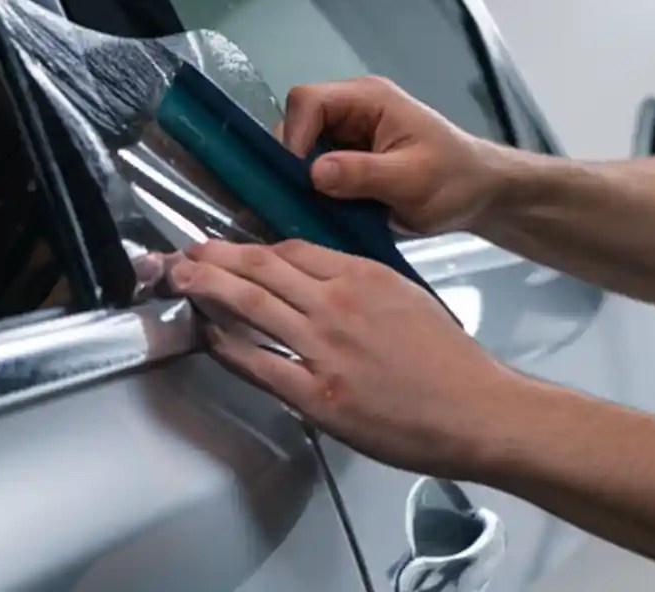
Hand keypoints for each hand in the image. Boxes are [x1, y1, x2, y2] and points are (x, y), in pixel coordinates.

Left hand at [168, 239, 530, 479]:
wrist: (476, 409)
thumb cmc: (448, 360)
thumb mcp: (406, 297)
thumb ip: (359, 284)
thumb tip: (319, 277)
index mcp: (361, 275)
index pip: (290, 249)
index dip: (249, 246)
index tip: (228, 247)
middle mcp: (336, 304)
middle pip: (260, 268)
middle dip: (214, 258)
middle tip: (184, 253)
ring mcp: (322, 348)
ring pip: (249, 306)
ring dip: (206, 289)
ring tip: (178, 280)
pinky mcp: (315, 393)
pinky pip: (256, 363)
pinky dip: (224, 346)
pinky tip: (206, 336)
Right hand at [283, 75, 510, 234]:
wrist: (478, 196)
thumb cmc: (455, 179)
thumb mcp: (412, 179)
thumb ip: (363, 173)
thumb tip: (314, 173)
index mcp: (367, 99)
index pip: (308, 101)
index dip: (294, 135)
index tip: (298, 176)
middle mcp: (350, 112)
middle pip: (297, 124)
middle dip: (293, 161)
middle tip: (300, 198)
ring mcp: (346, 137)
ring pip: (300, 151)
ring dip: (300, 179)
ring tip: (307, 208)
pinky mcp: (346, 162)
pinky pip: (313, 171)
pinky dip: (310, 192)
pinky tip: (315, 212)